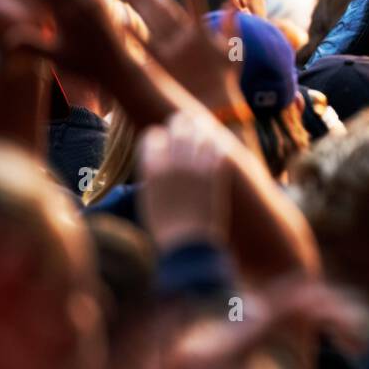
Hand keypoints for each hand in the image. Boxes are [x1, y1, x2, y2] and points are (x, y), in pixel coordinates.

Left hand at [123, 0, 242, 113]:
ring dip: (140, 3)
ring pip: (152, 21)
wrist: (215, 108)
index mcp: (203, 33)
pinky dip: (130, 31)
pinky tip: (118, 18)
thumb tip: (231, 0)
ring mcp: (171, 51)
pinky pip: (141, 45)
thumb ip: (232, 23)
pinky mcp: (160, 65)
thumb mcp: (234, 50)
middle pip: (165, 7)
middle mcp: (185, 38)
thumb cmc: (225, 82)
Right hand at [137, 110, 232, 250]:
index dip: (158, 136)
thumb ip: (154, 176)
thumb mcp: (149, 199)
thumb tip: (161, 164)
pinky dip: (218, 145)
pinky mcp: (216, 175)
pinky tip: (219, 143)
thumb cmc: (164, 229)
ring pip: (200, 134)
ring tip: (203, 125)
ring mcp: (196, 167)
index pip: (153, 136)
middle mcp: (172, 164)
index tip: (162, 138)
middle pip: (177, 128)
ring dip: (201, 129)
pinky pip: (218, 150)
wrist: (187, 247)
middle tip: (185, 121)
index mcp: (150, 170)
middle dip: (180, 124)